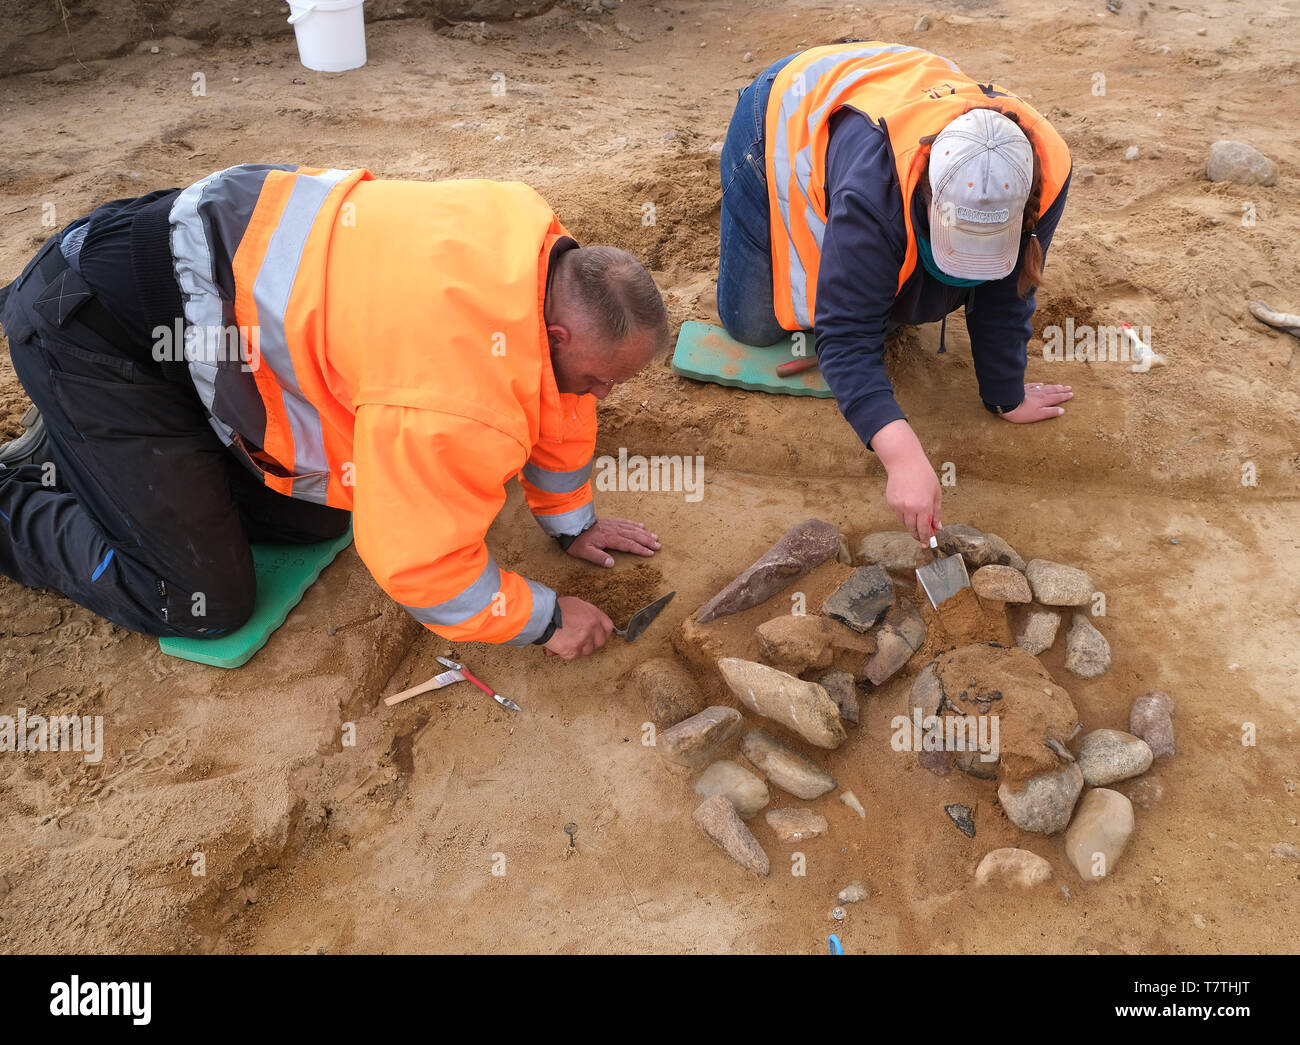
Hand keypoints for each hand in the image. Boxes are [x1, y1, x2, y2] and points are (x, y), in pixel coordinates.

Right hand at [543, 596, 613, 659]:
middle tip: (581, 641)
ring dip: (579, 649)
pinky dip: (567, 653)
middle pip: (600, 642)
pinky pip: (574, 655)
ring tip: (567, 641)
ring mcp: (583, 640)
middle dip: (592, 643)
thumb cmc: (555, 608)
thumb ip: (586, 613)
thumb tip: (589, 621)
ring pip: (587, 651)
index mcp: (594, 615)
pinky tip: (560, 645)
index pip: (608, 627)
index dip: (603, 632)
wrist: (542, 616)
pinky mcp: (573, 650)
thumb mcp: (576, 604)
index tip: (598, 635)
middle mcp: (592, 628)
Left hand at [565, 517, 660, 567]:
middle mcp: (613, 530)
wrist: (570, 524)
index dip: (640, 549)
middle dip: (647, 541)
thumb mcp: (584, 552)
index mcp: (609, 538)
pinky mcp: (610, 521)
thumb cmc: (577, 540)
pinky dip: (634, 524)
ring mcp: (612, 524)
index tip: (650, 553)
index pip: (628, 544)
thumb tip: (611, 564)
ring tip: (655, 536)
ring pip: (632, 528)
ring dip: (644, 533)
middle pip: (634, 535)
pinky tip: (641, 525)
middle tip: (658, 545)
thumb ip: (598, 558)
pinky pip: (625, 522)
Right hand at [870, 419, 942, 542]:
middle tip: (922, 540)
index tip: (926, 544)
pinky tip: (909, 510)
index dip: (925, 538)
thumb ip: (937, 512)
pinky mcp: (891, 502)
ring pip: (905, 523)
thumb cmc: (924, 475)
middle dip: (918, 536)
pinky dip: (904, 516)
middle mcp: (911, 508)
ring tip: (917, 524)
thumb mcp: (936, 493)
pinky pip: (898, 515)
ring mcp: (899, 506)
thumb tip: (937, 527)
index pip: (924, 529)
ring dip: (911, 526)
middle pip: (913, 529)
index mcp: (924, 505)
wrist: (905, 463)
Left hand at [1000, 383, 1072, 422]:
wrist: (1007, 403)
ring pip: (1045, 387)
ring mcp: (1032, 390)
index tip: (1072, 394)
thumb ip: (1050, 412)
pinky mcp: (1024, 389)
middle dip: (1061, 390)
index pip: (1057, 398)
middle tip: (1069, 387)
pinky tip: (1041, 384)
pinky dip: (1039, 385)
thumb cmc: (1022, 412)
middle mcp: (1040, 393)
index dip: (1065, 396)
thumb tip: (1062, 410)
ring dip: (1053, 386)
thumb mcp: (1038, 415)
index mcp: (1044, 400)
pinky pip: (1034, 385)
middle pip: (1053, 391)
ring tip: (1059, 385)